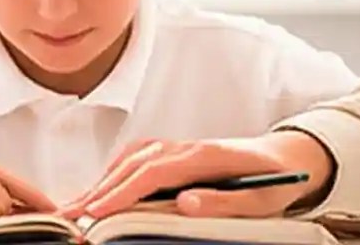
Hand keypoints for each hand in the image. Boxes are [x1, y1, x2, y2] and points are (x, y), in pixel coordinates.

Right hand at [61, 132, 334, 219]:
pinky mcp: (175, 151)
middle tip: (71, 214)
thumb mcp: (260, 200)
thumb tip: (184, 203)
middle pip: (133, 164)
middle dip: (99, 189)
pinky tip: (103, 188)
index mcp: (205, 155)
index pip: (153, 173)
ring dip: (102, 179)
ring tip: (78, 204)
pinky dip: (115, 171)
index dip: (122, 193)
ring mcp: (179, 145)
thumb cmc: (275, 180)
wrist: (288, 156)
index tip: (97, 212)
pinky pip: (137, 157)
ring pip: (131, 158)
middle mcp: (186, 145)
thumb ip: (223, 201)